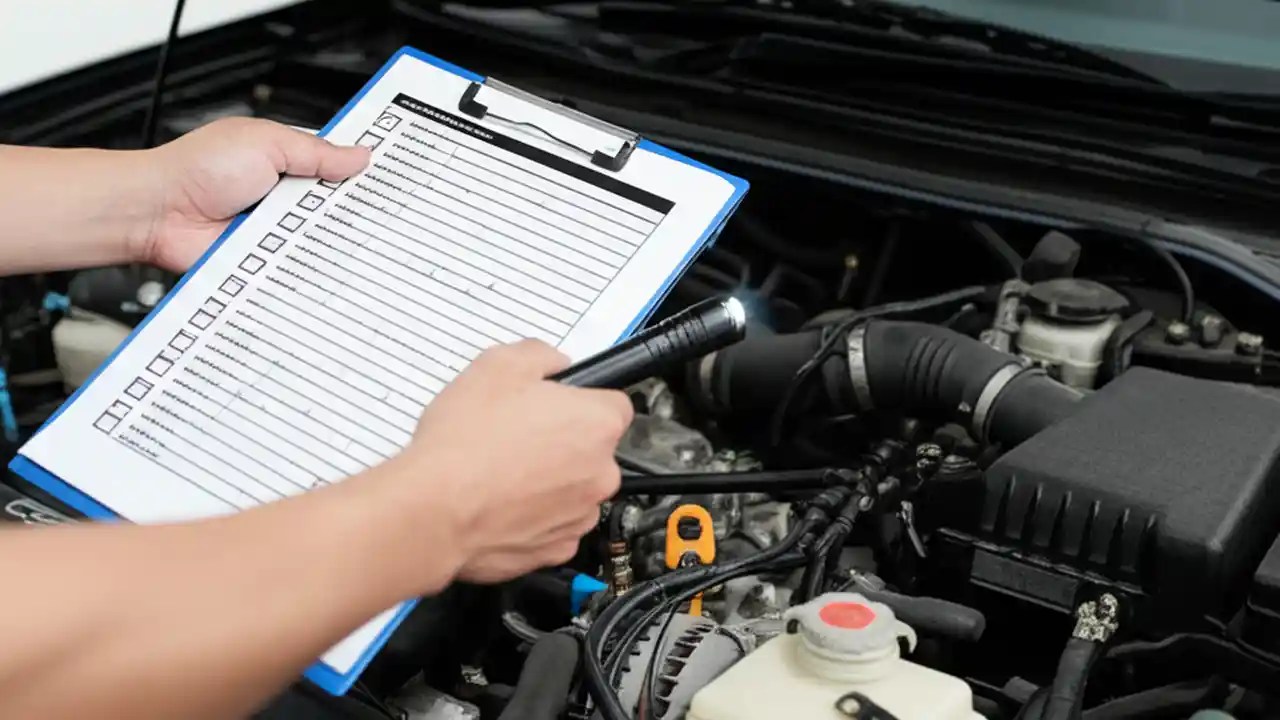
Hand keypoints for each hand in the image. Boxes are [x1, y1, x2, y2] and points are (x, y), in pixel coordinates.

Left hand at [139, 117, 369, 272]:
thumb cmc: (197, 169)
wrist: (159, 212)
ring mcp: (276, 228)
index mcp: (285, 159)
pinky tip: (325, 261)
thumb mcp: (266, 143)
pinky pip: (298, 264)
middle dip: (354, 208)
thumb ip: (315, 152)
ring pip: (321, 237)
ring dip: (332, 237)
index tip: (392, 178)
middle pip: (334, 205)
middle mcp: (283, 195)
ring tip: (354, 236)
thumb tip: (358, 155)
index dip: (360, 172)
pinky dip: (309, 264)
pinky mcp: (268, 259)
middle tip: (385, 211)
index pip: (335, 165)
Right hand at [396, 340, 632, 584]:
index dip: (580, 401)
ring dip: (550, 481)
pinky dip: (536, 516)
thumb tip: (553, 362)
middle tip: (518, 436)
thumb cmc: (464, 443)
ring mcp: (581, 515)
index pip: (613, 404)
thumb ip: (540, 355)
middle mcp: (601, 472)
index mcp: (597, 423)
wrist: (434, 510)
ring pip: (575, 489)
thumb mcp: (498, 365)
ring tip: (503, 471)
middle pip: (594, 449)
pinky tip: (502, 504)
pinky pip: (556, 525)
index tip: (555, 405)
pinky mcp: (557, 550)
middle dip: (564, 442)